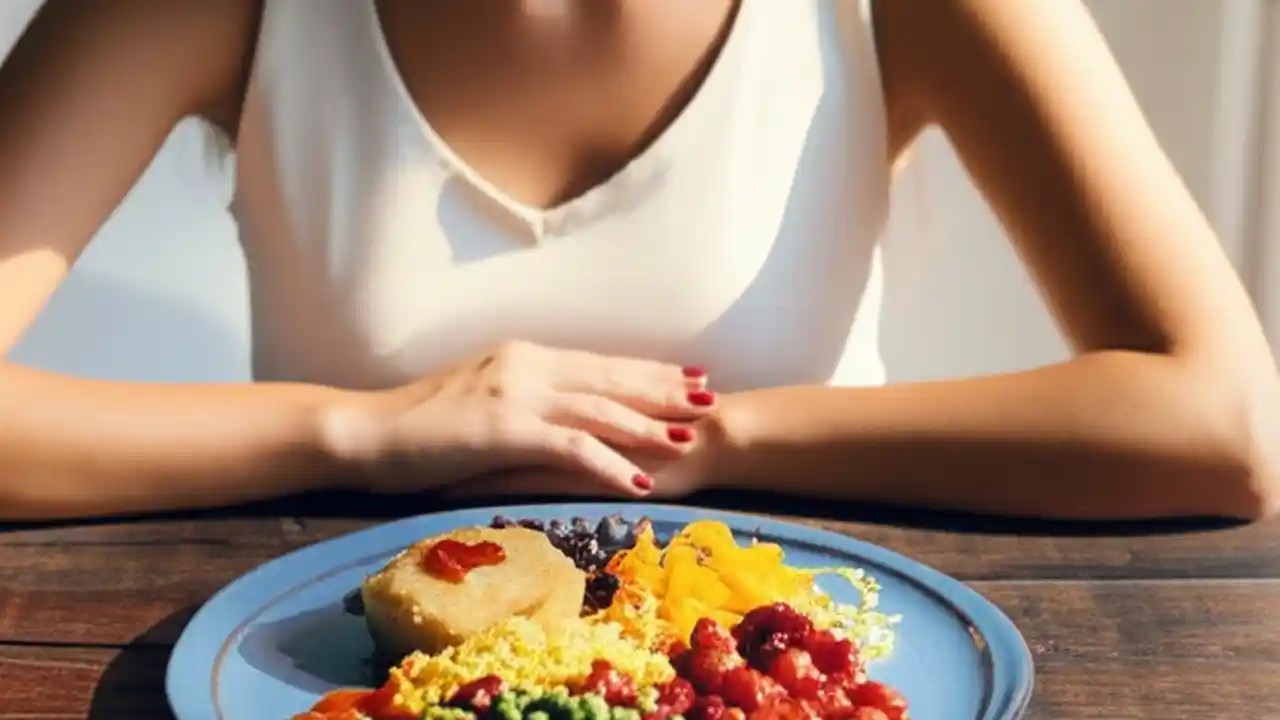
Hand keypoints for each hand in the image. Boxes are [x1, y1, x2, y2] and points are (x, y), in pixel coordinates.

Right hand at [319, 341, 714, 496]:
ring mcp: (517, 393)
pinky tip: (639, 481)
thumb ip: (521, 402)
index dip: (645, 371)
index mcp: (523, 356)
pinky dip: (610, 463)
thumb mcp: (478, 401)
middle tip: (709, 398)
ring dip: (648, 425)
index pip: (598, 362)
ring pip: (600, 407)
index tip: (685, 377)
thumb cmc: (418, 425)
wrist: (367, 432)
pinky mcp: (505, 428)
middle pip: (610, 377)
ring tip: (689, 440)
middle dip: (663, 389)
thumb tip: (559, 418)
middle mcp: (527, 365)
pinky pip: (571, 445)